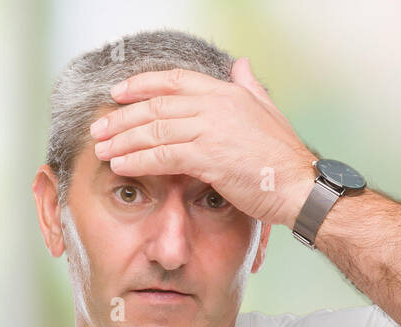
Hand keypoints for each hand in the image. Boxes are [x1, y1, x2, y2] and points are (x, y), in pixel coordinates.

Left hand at [89, 58, 317, 226]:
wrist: (300, 186)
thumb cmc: (285, 158)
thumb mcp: (268, 112)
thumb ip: (249, 87)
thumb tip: (241, 65)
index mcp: (227, 92)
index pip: (174, 81)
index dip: (142, 86)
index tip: (118, 94)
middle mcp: (216, 105)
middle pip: (156, 106)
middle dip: (123, 117)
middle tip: (100, 128)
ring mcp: (211, 129)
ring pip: (154, 130)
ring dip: (123, 140)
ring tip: (102, 150)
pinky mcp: (208, 156)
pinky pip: (162, 156)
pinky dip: (137, 160)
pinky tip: (121, 165)